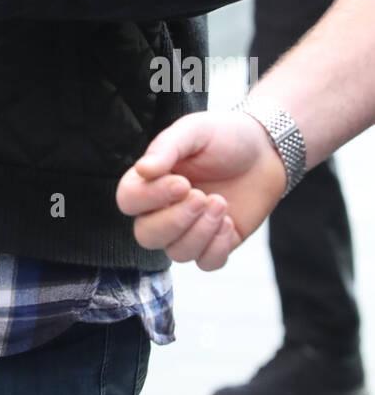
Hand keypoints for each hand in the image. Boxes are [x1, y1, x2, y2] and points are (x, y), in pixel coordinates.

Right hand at [115, 111, 288, 269]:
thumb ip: (166, 147)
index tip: (182, 182)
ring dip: (200, 232)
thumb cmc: (224, 136)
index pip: (128, 201)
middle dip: (174, 221)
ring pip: (176, 253)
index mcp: (151, 180)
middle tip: (202, 196)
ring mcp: (190, 229)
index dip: (149, 198)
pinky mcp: (216, 244)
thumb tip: (142, 170)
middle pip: (146, 236)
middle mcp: (164, 208)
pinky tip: (229, 221)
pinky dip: (218, 247)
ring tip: (221, 203)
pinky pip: (206, 263)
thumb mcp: (194, 131)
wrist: (266, 150)